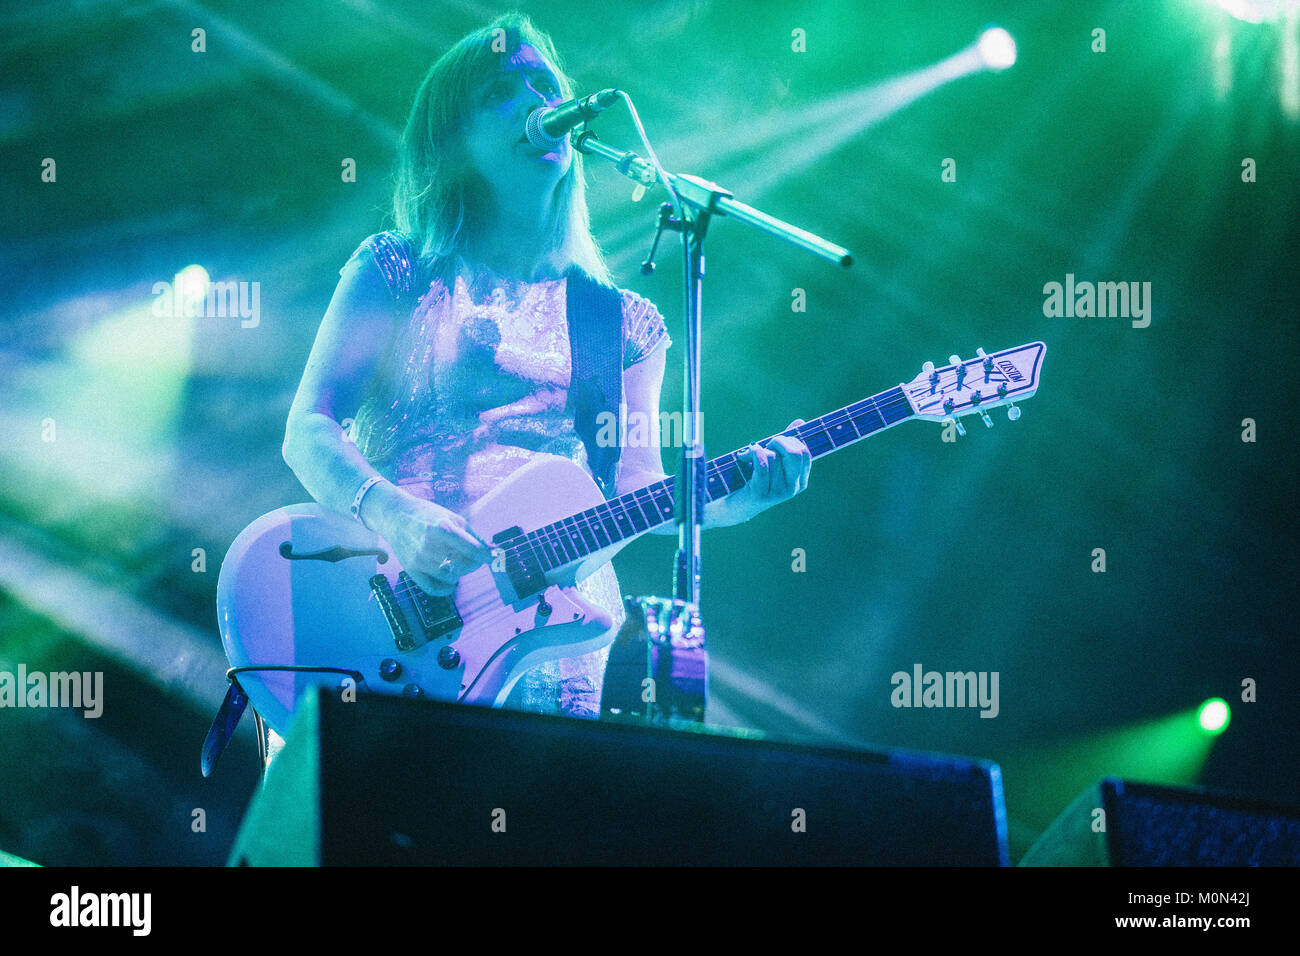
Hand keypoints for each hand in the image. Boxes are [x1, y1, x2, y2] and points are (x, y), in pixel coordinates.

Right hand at [370, 490, 492, 595]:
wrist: (395, 515)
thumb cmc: (428, 515)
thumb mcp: (453, 518)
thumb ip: (473, 536)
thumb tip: (493, 552)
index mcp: (443, 528)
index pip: (473, 549)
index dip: (486, 556)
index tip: (492, 558)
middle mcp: (430, 545)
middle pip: (464, 565)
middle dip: (474, 563)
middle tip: (473, 558)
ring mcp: (419, 559)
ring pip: (452, 577)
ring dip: (460, 572)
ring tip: (457, 562)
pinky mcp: (411, 569)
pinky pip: (434, 588)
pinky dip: (446, 588)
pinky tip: (450, 580)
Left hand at [726, 419, 811, 523]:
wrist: (735, 506)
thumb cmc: (754, 480)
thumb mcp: (773, 462)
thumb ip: (787, 444)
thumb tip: (800, 422)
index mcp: (800, 481)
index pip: (804, 453)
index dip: (790, 441)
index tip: (776, 443)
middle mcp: (792, 488)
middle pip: (793, 453)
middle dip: (778, 442)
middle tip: (766, 445)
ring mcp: (777, 493)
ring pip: (773, 457)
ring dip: (759, 450)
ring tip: (750, 455)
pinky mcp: (760, 493)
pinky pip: (762, 464)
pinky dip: (753, 453)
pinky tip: (743, 455)